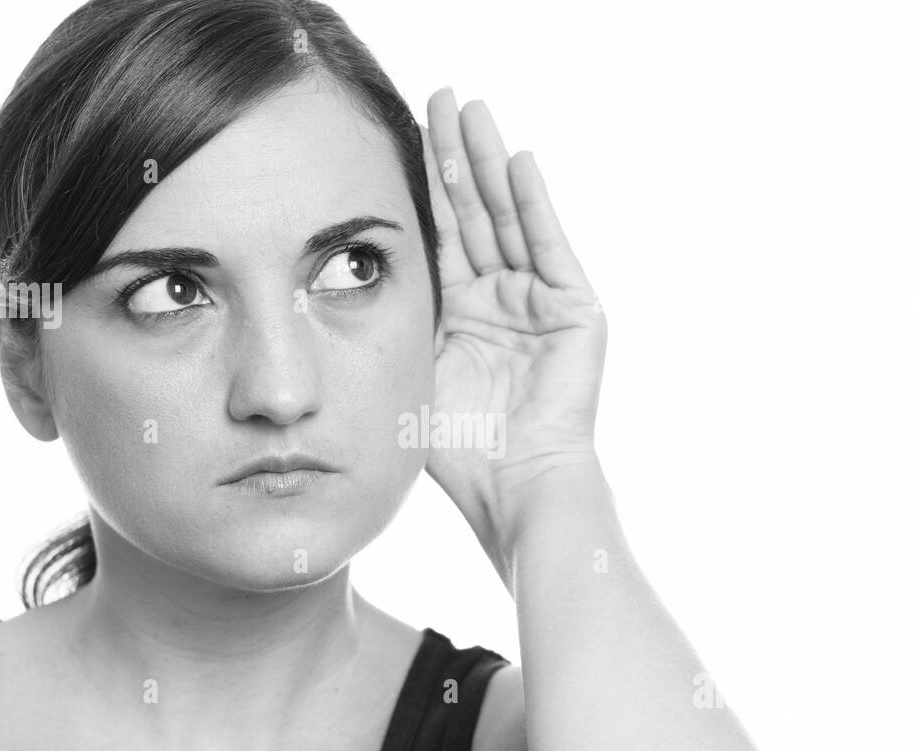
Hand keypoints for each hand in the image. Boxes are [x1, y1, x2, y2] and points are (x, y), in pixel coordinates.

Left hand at [419, 88, 607, 558]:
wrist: (513, 488)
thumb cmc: (459, 450)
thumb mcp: (411, 371)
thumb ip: (394, 322)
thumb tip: (339, 280)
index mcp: (460, 313)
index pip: (440, 234)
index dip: (423, 186)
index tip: (403, 135)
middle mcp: (500, 299)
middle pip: (475, 212)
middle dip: (456, 156)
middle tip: (440, 98)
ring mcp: (539, 302)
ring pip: (509, 218)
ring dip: (491, 164)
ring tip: (473, 111)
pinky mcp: (575, 311)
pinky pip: (550, 246)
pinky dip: (536, 204)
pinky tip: (519, 160)